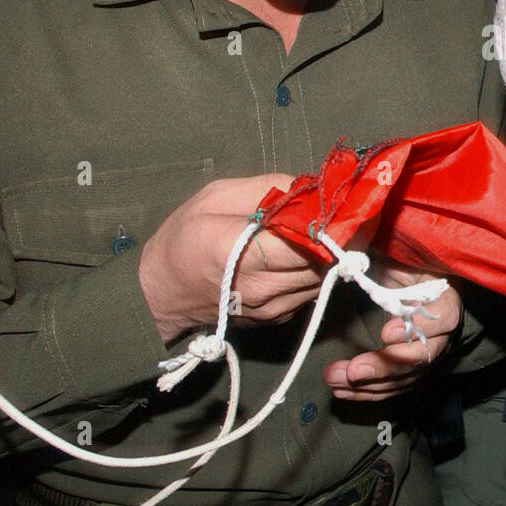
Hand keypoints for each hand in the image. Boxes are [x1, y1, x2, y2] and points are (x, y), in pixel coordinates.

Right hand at [139, 175, 331, 344]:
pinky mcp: (280, 318)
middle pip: (326, 261)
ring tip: (326, 228)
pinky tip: (306, 252)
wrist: (160, 293)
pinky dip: (316, 269)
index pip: (308, 241)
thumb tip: (312, 188)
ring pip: (325, 277)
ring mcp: (273, 308)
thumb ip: (267, 187)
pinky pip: (312, 289)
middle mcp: (263, 288)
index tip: (345, 203)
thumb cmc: (184, 238)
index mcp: (243, 253)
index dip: (333, 222)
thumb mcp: (215, 196)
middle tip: (344, 211)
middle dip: (340, 235)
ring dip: (332, 253)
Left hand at [322, 260, 461, 401]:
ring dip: (369, 384)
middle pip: (423, 357)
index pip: (446, 317)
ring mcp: (428, 353)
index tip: (386, 332)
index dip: (421, 328)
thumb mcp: (399, 251)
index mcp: (446, 295)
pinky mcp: (411, 368)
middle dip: (386, 365)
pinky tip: (341, 390)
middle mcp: (443, 330)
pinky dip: (367, 391)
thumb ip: (383, 257)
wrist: (412, 276)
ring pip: (406, 377)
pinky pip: (394, 386)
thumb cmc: (406, 260)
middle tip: (354, 369)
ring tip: (335, 379)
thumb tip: (352, 262)